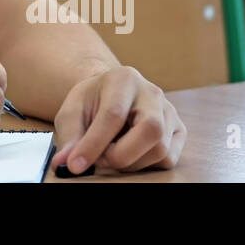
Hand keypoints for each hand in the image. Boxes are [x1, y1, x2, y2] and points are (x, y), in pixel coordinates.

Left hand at [50, 66, 184, 174]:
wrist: (109, 95)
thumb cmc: (91, 103)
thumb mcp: (71, 112)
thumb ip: (69, 136)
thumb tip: (65, 163)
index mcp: (123, 79)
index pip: (113, 114)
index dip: (94, 144)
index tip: (76, 165)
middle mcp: (152, 92)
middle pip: (151, 130)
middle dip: (122, 156)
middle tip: (100, 161)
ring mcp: (169, 111)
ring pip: (161, 149)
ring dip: (131, 163)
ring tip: (111, 154)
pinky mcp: (179, 130)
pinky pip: (169, 159)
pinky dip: (146, 165)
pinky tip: (130, 153)